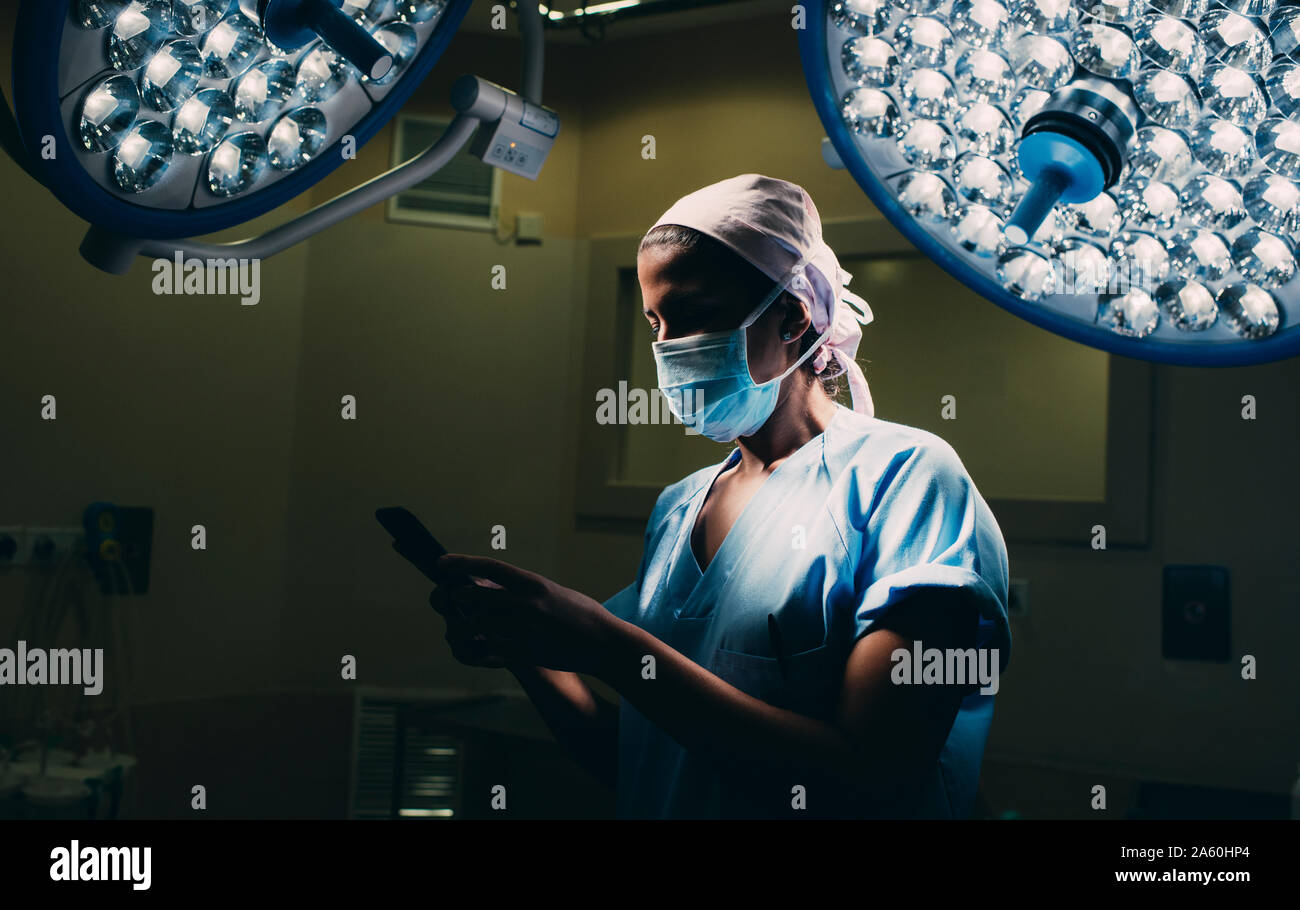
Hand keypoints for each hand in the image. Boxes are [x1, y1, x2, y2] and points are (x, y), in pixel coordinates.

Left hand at [430, 554, 620, 675]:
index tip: (440, 563)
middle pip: (473, 596)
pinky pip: (487, 652)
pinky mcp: (523, 653)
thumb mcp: (552, 592)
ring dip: (458, 629)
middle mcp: (525, 603)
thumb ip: (523, 590)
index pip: (488, 568)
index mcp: (532, 583)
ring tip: (456, 631)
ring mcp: (522, 629)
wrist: (604, 643)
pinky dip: (476, 651)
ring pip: (474, 626)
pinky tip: (476, 650)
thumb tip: (493, 586)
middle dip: (455, 599)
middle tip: (450, 601)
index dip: (461, 563)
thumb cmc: (580, 615)